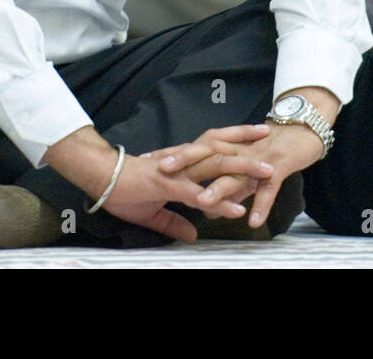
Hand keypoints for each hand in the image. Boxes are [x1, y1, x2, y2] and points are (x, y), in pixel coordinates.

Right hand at [99, 135, 276, 241]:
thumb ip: (175, 221)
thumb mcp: (153, 212)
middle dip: (247, 143)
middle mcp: (184, 162)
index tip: (255, 138)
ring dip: (243, 169)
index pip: (212, 147)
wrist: (101, 179)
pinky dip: (220, 202)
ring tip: (268, 173)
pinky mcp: (168, 186)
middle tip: (271, 140)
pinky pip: (199, 195)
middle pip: (221, 148)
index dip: (234, 141)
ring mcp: (178, 172)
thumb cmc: (122, 190)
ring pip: (216, 166)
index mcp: (181, 162)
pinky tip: (236, 209)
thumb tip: (192, 233)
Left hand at [171, 122, 324, 228]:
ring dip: (218, 188)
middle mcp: (238, 151)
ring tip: (200, 202)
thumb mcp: (243, 170)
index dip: (170, 154)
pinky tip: (253, 222)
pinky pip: (269, 188)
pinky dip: (262, 204)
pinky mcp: (279, 168)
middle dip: (184, 161)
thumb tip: (208, 209)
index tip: (145, 160)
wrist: (304, 132)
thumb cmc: (271, 151)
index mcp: (227, 149)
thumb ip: (227, 188)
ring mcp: (258, 159)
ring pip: (235, 173)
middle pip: (208, 154)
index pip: (194, 150)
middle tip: (161, 170)